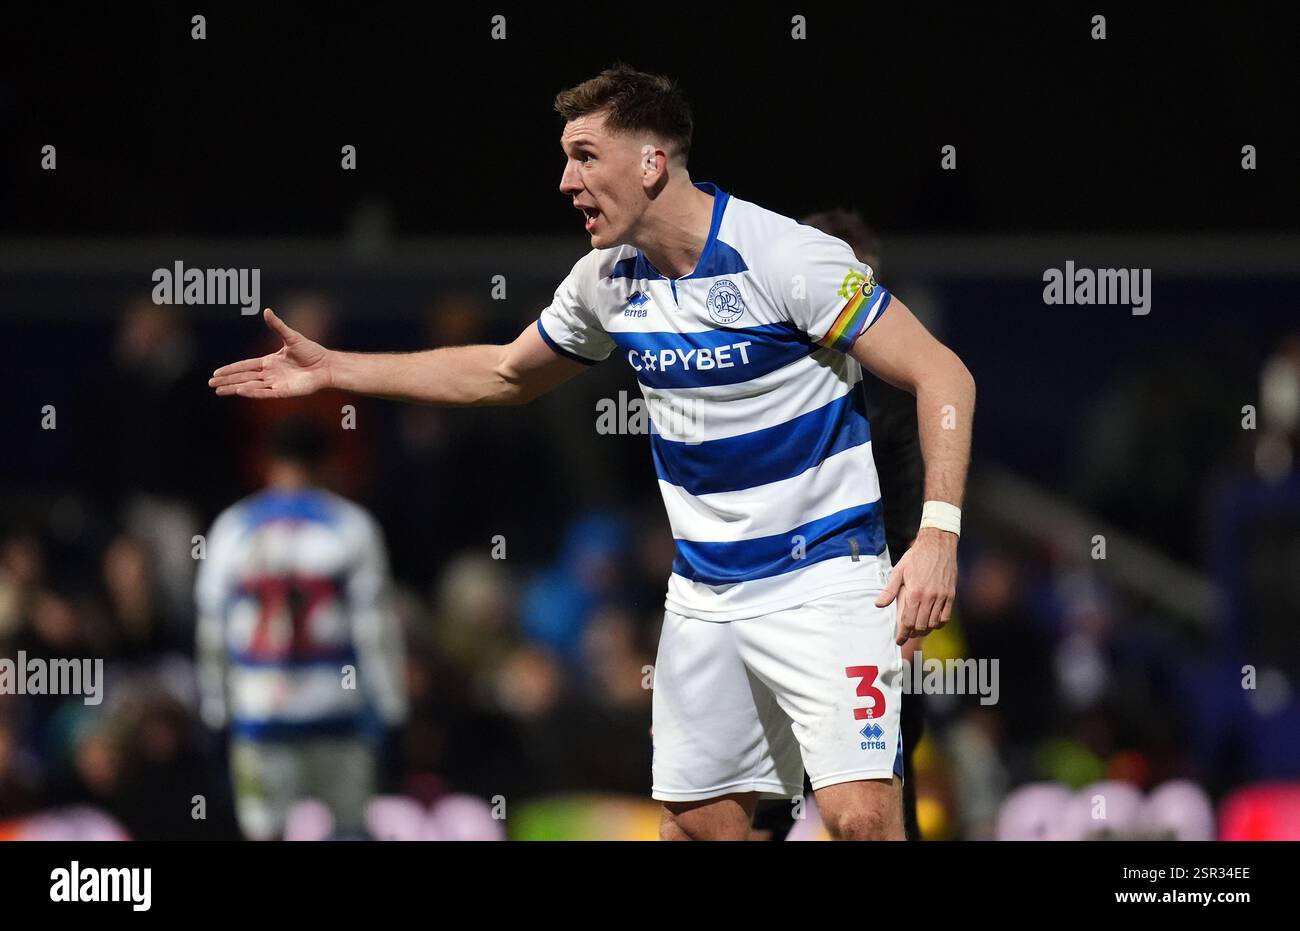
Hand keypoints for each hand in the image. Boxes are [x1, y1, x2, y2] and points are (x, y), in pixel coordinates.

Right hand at [209, 308, 332, 397]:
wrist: (326, 365)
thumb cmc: (312, 351)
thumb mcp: (291, 336)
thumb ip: (277, 325)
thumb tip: (266, 310)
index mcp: (269, 362)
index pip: (245, 366)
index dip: (231, 369)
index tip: (216, 372)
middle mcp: (270, 374)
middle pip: (243, 378)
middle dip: (227, 380)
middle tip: (211, 384)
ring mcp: (276, 383)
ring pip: (250, 387)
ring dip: (234, 388)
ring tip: (219, 391)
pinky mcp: (284, 392)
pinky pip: (264, 393)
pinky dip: (252, 392)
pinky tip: (240, 391)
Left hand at [875, 527, 957, 644]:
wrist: (938, 545)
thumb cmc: (916, 557)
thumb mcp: (899, 571)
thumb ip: (890, 590)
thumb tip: (879, 605)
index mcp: (914, 592)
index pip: (908, 622)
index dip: (903, 634)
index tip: (899, 640)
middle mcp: (929, 597)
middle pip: (921, 625)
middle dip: (912, 634)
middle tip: (907, 635)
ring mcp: (942, 597)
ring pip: (933, 623)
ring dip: (925, 630)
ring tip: (918, 630)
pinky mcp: (951, 595)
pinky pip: (946, 616)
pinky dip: (939, 623)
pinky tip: (932, 623)